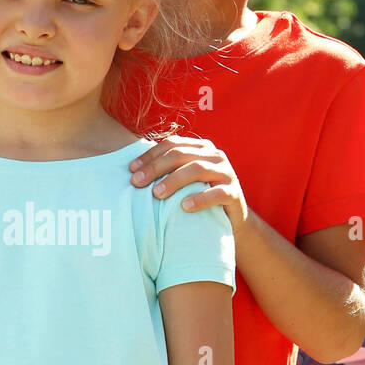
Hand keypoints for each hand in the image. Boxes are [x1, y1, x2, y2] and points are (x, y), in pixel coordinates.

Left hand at [128, 135, 248, 238]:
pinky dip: (200, 198)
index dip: (149, 155)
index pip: (171, 144)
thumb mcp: (183, 180)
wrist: (229, 220)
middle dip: (155, 167)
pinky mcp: (234, 193)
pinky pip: (217, 193)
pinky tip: (184, 207)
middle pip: (180, 154)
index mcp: (200, 147)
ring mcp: (226, 173)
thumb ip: (165, 170)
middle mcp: (214, 155)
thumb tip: (130, 170)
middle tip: (137, 182)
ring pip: (197, 169)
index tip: (131, 169)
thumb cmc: (199, 196)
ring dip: (174, 180)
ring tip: (156, 193)